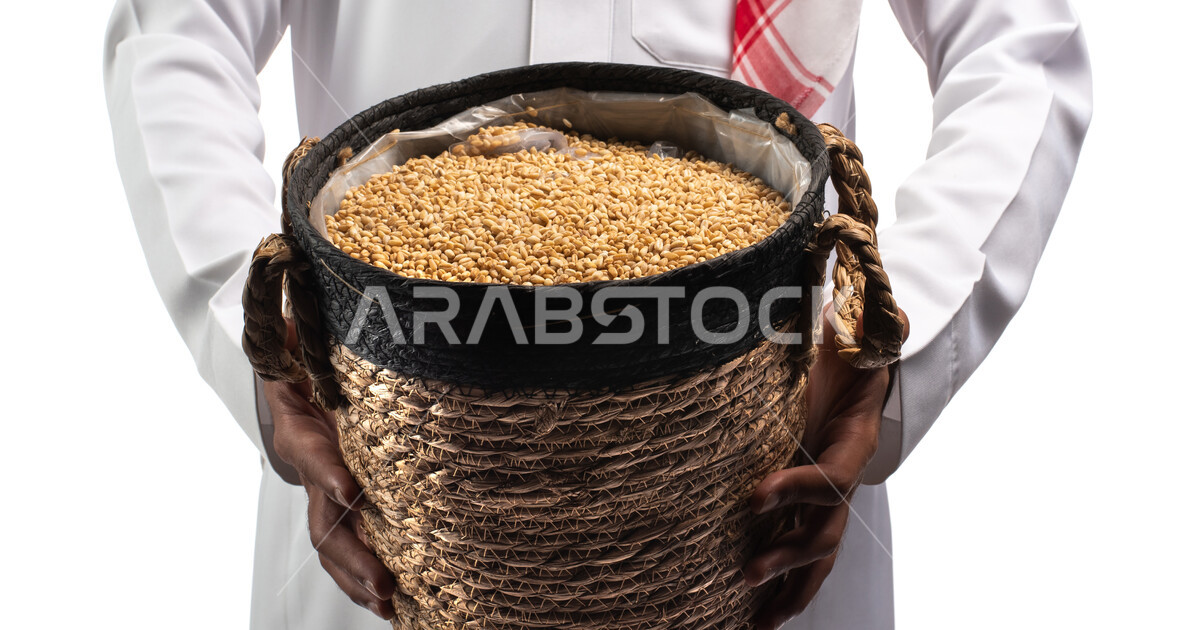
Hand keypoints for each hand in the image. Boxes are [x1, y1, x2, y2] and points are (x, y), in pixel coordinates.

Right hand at [266, 342, 395, 618]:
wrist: (293, 369)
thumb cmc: (306, 351)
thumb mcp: (305, 332)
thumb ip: (301, 319)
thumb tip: (291, 280)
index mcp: (301, 423)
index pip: (310, 450)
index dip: (325, 470)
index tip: (348, 487)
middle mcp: (312, 465)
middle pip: (324, 519)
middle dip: (353, 554)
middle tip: (383, 580)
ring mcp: (325, 489)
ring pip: (336, 542)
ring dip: (361, 576)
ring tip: (389, 603)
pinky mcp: (345, 501)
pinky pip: (351, 543)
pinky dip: (368, 575)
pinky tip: (396, 602)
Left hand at [744, 307, 907, 629]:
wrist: (861, 359)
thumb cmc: (850, 345)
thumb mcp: (853, 328)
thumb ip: (862, 322)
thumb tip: (868, 300)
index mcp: (854, 437)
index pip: (832, 474)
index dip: (800, 488)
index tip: (757, 494)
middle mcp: (843, 473)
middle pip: (826, 529)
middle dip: (790, 556)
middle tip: (748, 572)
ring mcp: (827, 493)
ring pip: (818, 552)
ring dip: (789, 587)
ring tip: (756, 619)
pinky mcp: (807, 499)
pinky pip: (804, 547)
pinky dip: (785, 584)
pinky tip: (758, 613)